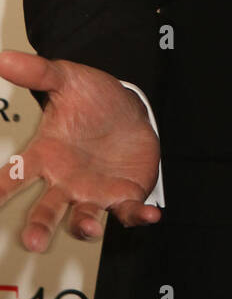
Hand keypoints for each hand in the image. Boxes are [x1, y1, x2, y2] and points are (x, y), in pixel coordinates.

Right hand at [0, 50, 161, 250]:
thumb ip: (38, 73)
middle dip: (38, 226)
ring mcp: (93, 192)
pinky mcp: (124, 195)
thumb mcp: (65, 79)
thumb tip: (3, 57)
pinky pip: (129, 211)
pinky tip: (150, 215)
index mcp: (44, 156)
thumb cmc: (91, 98)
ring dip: (84, 226)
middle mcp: (64, 181)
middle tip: (32, 241)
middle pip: (46, 209)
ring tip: (90, 226)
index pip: (14, 177)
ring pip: (83, 217)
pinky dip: (138, 217)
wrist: (130, 106)